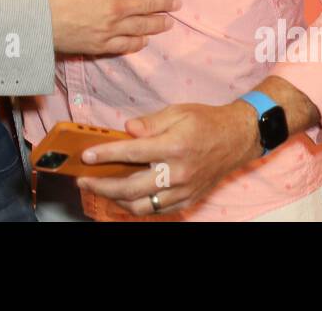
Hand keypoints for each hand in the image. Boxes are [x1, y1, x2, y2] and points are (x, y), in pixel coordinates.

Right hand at [42, 0, 178, 55]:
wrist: (33, 18)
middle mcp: (116, 9)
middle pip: (147, 5)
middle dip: (165, 2)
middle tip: (177, 2)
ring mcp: (110, 30)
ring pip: (141, 27)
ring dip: (157, 23)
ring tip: (169, 22)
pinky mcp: (100, 46)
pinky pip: (126, 46)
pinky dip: (138, 43)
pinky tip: (145, 40)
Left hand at [76, 101, 259, 215]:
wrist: (238, 138)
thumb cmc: (206, 122)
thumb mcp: (177, 112)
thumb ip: (150, 122)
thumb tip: (126, 129)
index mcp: (174, 147)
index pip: (132, 154)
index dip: (106, 155)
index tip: (87, 156)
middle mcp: (178, 173)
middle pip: (130, 187)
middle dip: (102, 185)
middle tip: (83, 179)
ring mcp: (183, 191)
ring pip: (141, 206)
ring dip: (115, 200)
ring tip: (100, 189)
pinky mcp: (187, 200)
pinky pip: (156, 210)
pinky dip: (137, 206)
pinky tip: (124, 196)